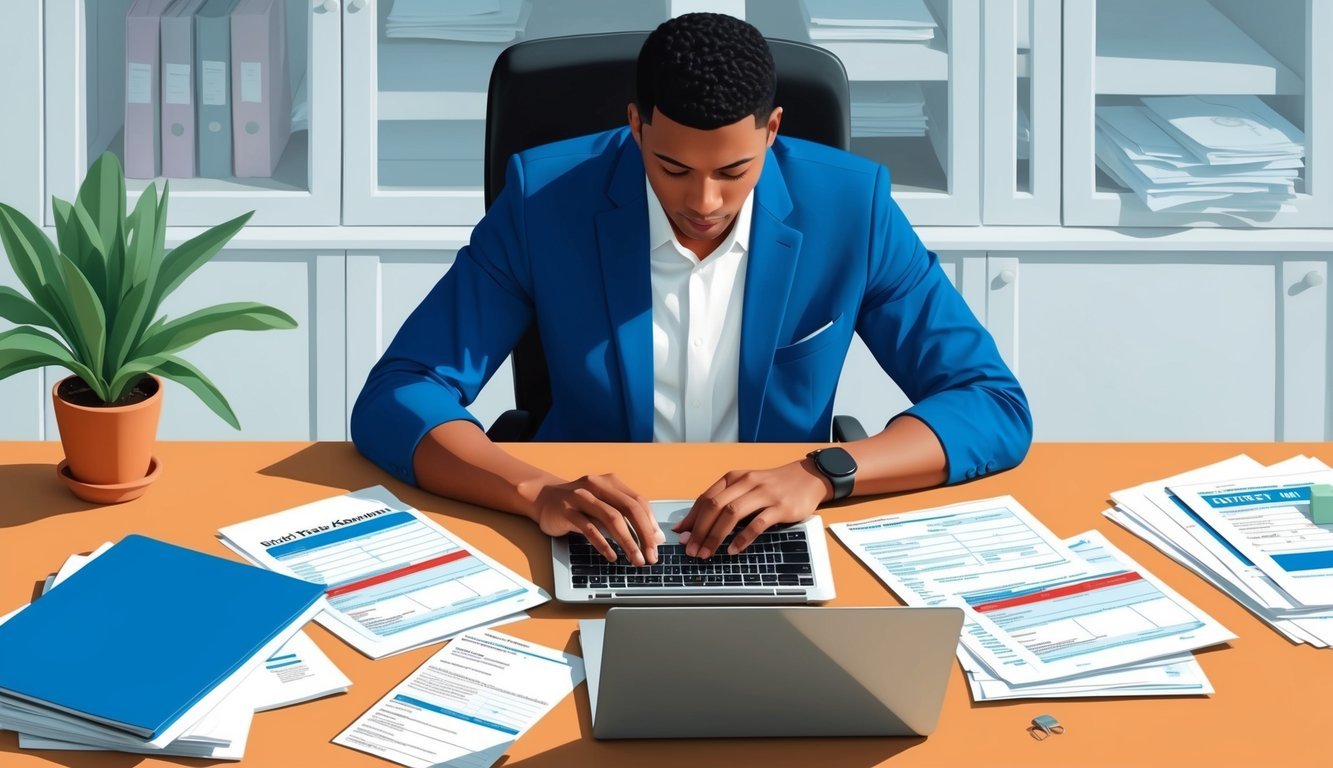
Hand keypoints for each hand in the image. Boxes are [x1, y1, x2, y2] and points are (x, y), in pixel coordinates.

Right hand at [528, 474, 663, 565]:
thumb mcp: (604, 504)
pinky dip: (603, 544)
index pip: (638, 502)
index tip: (658, 544)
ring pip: (611, 519)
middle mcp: (597, 486)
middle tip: (651, 555)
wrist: (543, 498)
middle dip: (644, 534)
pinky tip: (612, 556)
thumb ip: (626, 516)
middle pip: (629, 509)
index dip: (650, 523)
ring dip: (627, 542)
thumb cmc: (579, 504)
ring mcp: (580, 497)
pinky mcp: (566, 511)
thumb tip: (654, 537)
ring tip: (636, 559)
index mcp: (610, 482)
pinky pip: (589, 528)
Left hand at [673, 460, 830, 558]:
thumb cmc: (772, 486)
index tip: (681, 536)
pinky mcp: (780, 507)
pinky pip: (758, 523)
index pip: (706, 498)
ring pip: (732, 514)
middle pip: (715, 506)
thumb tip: (695, 526)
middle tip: (691, 550)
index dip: (691, 518)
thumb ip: (724, 502)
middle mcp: (746, 482)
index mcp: (734, 478)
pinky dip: (743, 538)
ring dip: (716, 536)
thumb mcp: (746, 487)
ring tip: (707, 553)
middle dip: (699, 530)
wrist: (808, 478)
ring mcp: (764, 494)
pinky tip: (733, 550)